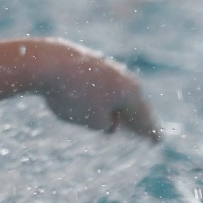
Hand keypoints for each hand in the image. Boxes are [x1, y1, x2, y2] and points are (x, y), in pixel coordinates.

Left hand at [33, 40, 159, 140]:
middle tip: (146, 131)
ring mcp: (105, 66)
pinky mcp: (86, 61)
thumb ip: (105, 124)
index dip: (150, 132)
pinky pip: (98, 82)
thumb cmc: (72, 96)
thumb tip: (105, 118)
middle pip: (132, 103)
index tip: (157, 141)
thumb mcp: (92, 121)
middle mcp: (123, 77)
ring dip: (117, 106)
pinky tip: (97, 97)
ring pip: (115, 91)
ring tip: (120, 117)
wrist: (45, 62)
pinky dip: (101, 94)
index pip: (145, 118)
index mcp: (131, 93)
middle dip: (136, 118)